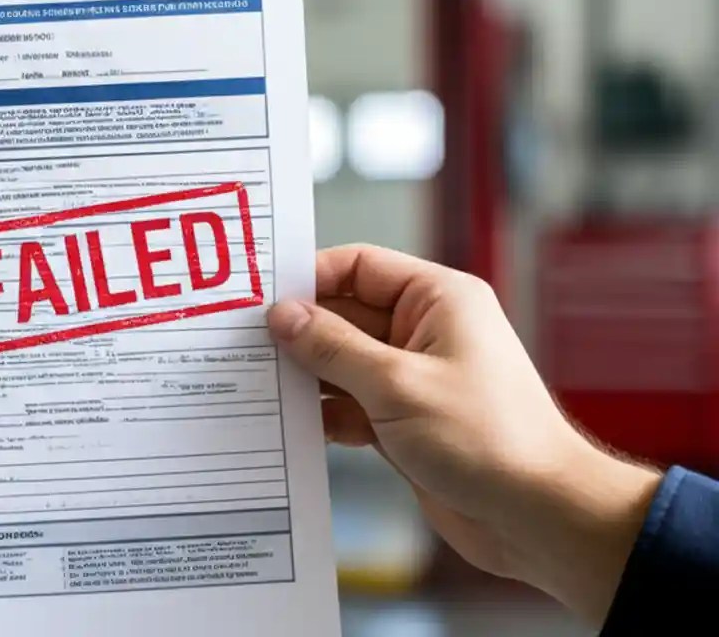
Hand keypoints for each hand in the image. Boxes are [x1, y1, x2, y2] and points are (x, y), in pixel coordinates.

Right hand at [267, 244, 659, 624]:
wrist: (537, 516)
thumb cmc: (487, 439)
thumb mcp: (396, 384)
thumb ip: (332, 347)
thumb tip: (283, 316)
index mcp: (438, 300)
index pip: (359, 267)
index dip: (309, 278)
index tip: (261, 298)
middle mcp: (425, 331)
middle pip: (344, 315)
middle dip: (300, 332)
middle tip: (245, 346)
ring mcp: (414, 378)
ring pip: (342, 363)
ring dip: (307, 377)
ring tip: (259, 386)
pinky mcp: (405, 421)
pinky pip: (351, 404)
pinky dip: (325, 414)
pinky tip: (293, 426)